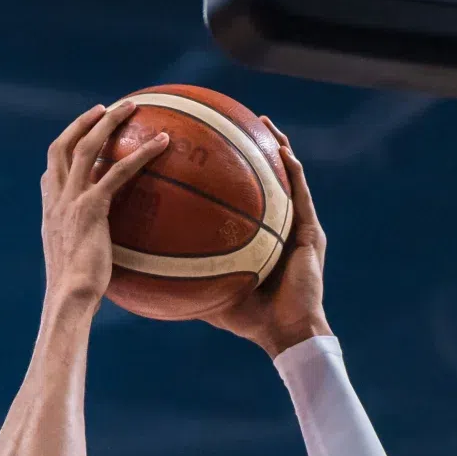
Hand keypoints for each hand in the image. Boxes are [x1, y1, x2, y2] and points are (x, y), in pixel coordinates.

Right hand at [40, 102, 167, 303]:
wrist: (69, 299)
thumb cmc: (77, 294)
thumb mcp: (77, 266)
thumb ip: (87, 251)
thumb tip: (104, 260)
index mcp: (50, 212)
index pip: (50, 171)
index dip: (64, 149)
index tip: (80, 137)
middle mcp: (56, 200)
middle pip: (63, 146)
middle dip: (83, 122)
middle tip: (105, 109)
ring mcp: (71, 201)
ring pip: (86, 147)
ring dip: (108, 122)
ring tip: (131, 107)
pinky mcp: (91, 208)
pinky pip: (117, 171)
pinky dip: (140, 153)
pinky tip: (162, 143)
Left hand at [201, 122, 329, 356]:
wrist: (285, 333)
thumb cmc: (248, 319)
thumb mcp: (209, 292)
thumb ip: (184, 278)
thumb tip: (145, 274)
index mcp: (257, 238)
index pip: (241, 199)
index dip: (228, 175)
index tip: (208, 151)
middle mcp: (278, 228)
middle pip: (265, 180)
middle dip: (252, 150)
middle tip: (233, 122)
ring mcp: (297, 228)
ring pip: (288, 178)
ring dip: (277, 148)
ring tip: (262, 122)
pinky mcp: (311, 232)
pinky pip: (301, 194)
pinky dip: (292, 170)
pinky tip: (281, 149)